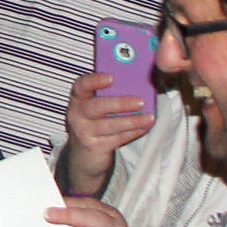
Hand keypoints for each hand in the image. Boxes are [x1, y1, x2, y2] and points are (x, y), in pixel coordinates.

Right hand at [62, 71, 152, 196]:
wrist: (85, 148)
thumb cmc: (96, 119)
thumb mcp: (97, 103)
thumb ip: (112, 91)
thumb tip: (137, 80)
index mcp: (79, 98)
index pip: (82, 85)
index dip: (94, 80)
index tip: (111, 78)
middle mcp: (77, 114)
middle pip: (96, 107)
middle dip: (120, 104)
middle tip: (140, 102)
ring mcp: (84, 132)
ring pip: (108, 125)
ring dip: (131, 121)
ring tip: (149, 117)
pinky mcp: (94, 146)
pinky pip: (115, 139)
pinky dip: (132, 133)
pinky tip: (143, 128)